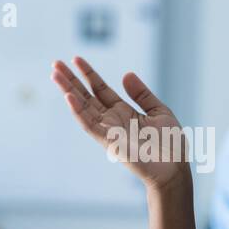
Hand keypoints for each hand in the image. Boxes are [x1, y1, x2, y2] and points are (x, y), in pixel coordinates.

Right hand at [51, 56, 188, 190]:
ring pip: (82, 108)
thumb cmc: (169, 144)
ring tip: (55, 74)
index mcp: (123, 111)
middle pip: (86, 96)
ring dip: (68, 91)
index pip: (100, 89)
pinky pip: (89, 125)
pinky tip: (68, 97)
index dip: (88, 74)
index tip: (76, 59)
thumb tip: (126, 74)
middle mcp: (112, 120)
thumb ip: (141, 94)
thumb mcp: (159, 111)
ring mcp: (108, 130)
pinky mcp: (108, 142)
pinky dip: (78, 111)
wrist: (173, 169)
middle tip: (55, 63)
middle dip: (71, 80)